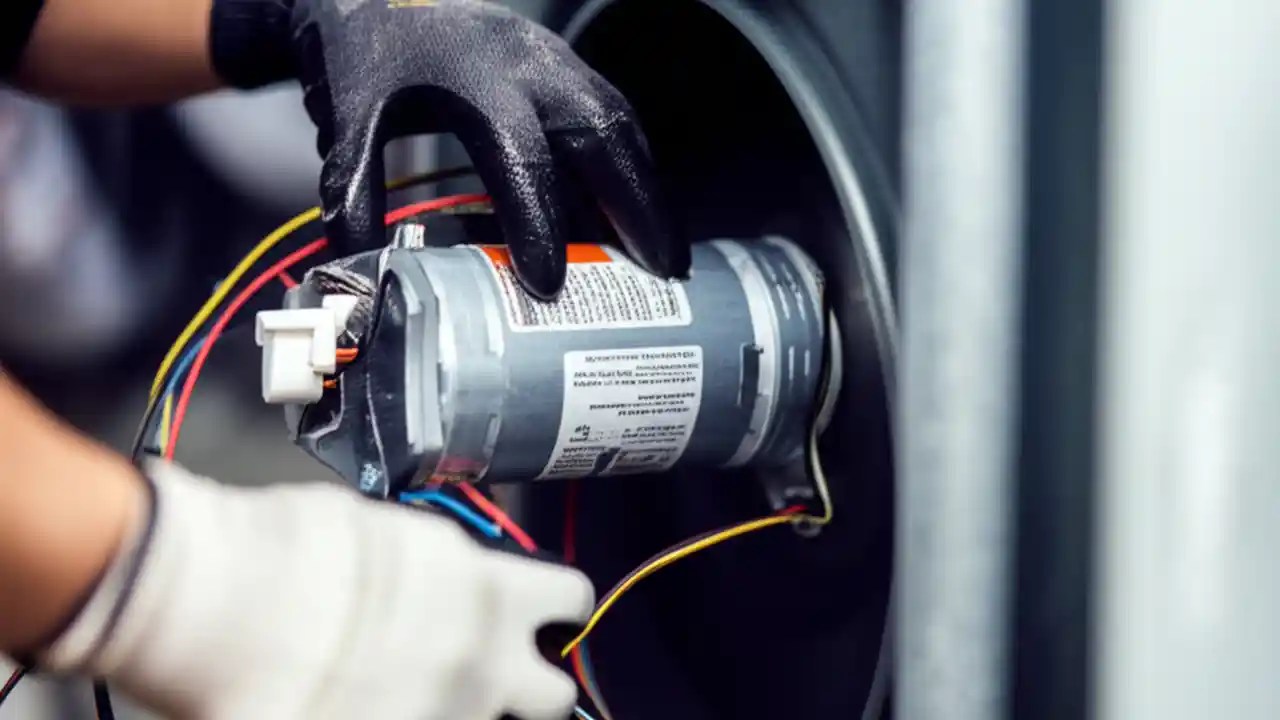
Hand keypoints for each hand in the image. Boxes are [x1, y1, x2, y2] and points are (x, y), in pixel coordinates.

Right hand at [39, 462, 592, 719]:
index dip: (558, 607)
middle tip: (486, 669)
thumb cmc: (290, 549)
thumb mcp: (381, 531)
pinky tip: (375, 701)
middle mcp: (482, 660)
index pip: (570, 600)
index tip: (542, 614)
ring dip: (466, 708)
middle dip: (528, 682)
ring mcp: (447, 714)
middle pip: (552, 693)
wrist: (221, 603)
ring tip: (416, 688)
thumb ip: (428, 564)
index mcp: (489, 589)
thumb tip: (424, 571)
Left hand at [211, 0, 688, 298]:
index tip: (549, 284)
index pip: (524, 159)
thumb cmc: (369, 52)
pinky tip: (636, 215)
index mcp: (479, 80)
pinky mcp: (566, 66)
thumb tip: (359, 260)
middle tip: (664, 272)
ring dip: (647, 190)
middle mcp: (533, 67)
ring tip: (665, 255)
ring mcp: (557, 62)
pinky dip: (632, 169)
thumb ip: (354, 186)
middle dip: (639, 208)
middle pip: (604, 138)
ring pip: (621, 126)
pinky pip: (614, 118)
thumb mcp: (348, 116)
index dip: (540, 224)